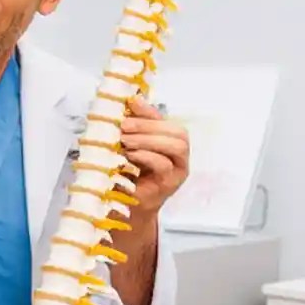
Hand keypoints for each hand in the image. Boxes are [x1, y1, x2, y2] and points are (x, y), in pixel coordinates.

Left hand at [119, 97, 189, 214]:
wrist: (128, 205)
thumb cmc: (130, 173)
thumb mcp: (132, 146)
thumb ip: (136, 125)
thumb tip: (133, 100)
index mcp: (173, 142)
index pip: (169, 122)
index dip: (151, 112)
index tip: (131, 105)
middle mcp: (181, 155)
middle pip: (178, 132)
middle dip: (149, 126)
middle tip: (124, 125)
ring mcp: (179, 170)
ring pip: (176, 146)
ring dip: (148, 139)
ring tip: (125, 140)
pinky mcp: (170, 184)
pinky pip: (164, 165)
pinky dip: (146, 156)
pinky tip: (130, 155)